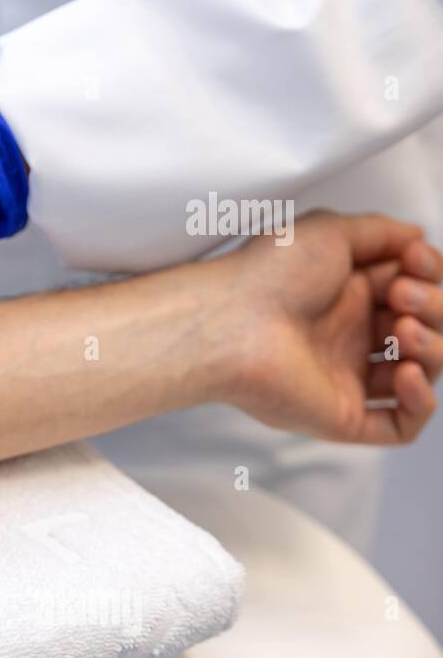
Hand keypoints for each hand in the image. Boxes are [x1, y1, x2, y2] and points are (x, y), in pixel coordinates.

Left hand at [226, 212, 441, 443]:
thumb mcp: (330, 232)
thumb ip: (380, 232)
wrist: (233, 321)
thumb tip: (417, 238)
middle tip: (399, 297)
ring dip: (434, 347)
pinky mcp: (342, 416)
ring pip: (421, 372)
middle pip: (425, 329)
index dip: (428, 275)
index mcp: (346, 297)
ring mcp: (346, 378)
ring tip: (403, 329)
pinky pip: (399, 425)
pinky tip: (406, 372)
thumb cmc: (269, 275)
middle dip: (433, 307)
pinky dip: (420, 401)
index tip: (414, 260)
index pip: (415, 291)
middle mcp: (348, 337)